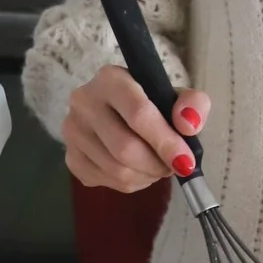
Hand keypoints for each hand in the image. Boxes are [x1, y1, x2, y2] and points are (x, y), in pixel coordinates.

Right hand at [64, 65, 210, 195]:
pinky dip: (131, 183)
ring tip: (159, 166)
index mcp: (110, 79)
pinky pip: (106, 181)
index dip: (165, 142)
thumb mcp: (176, 96)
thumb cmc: (151, 101)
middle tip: (176, 166)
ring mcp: (73, 131)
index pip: (138, 114)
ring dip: (147, 176)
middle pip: (125, 148)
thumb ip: (192, 104)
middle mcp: (84, 102)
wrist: (119, 110)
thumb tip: (189, 125)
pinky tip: (139, 170)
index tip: (186, 161)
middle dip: (158, 164)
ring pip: (116, 170)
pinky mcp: (71, 156)